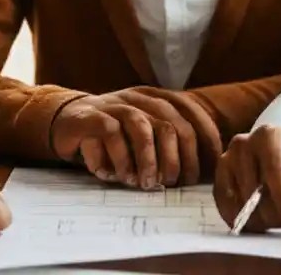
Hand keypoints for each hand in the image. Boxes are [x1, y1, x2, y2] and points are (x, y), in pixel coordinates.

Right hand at [50, 87, 222, 188]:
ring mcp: (114, 104)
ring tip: (149, 183)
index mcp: (155, 97)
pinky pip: (111, 135)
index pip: (189, 108)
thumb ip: (169, 141)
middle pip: (169, 123)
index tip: (212, 161)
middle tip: (175, 182)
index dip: (204, 134)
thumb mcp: (145, 132)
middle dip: (177, 157)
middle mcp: (138, 97)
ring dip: (149, 160)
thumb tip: (200, 170)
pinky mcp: (92, 116)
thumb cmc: (114, 135)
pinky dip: (120, 159)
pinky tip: (121, 177)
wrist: (67, 121)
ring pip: (141, 127)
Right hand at [214, 125, 280, 232]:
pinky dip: (239, 218)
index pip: (275, 170)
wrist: (277, 148)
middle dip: (273, 213)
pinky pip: (224, 203)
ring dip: (257, 218)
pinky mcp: (218, 175)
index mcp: (270, 135)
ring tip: (275, 220)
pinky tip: (255, 223)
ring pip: (239, 199)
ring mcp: (227, 158)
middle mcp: (244, 143)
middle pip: (254, 188)